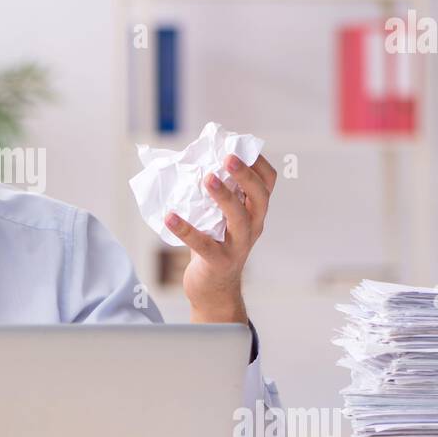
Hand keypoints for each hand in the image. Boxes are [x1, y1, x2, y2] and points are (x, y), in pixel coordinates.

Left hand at [163, 153, 276, 323]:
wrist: (214, 290)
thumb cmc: (215, 244)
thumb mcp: (221, 218)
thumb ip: (216, 195)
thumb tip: (193, 158)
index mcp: (255, 212)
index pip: (268, 183)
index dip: (258, 163)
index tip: (238, 146)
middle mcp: (253, 227)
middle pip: (260, 197)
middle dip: (245, 175)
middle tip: (228, 157)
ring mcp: (239, 245)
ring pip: (239, 218)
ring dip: (224, 196)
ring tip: (206, 178)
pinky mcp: (219, 261)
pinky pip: (203, 244)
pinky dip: (185, 229)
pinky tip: (169, 216)